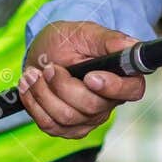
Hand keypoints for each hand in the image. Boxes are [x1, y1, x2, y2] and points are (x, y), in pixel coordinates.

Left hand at [18, 20, 145, 139]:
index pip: (132, 90)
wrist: (44, 54)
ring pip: (67, 117)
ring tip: (33, 74)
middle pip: (91, 106)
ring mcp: (89, 118)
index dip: (113, 87)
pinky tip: (29, 87)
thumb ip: (109, 39)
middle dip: (62, 85)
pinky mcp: (68, 128)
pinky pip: (50, 125)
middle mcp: (108, 102)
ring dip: (43, 93)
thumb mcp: (86, 33)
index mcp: (121, 77)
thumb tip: (132, 45)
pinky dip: (34, 104)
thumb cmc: (68, 41)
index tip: (90, 76)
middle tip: (49, 68)